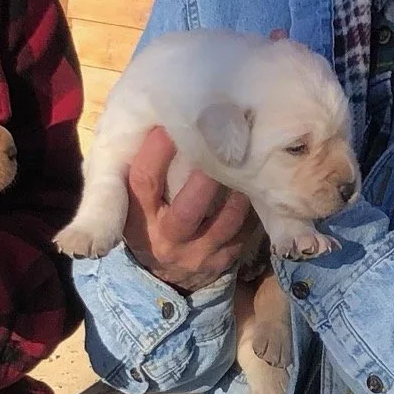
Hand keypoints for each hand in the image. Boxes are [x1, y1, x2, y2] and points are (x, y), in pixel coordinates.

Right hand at [123, 126, 257, 293]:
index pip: (144, 182)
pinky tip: (257, 184)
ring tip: (248, 160)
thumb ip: (145, 171)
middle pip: (188, 209)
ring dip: (239, 190)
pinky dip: (252, 207)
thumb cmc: (151, 221)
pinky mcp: (224, 261)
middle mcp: (166, 239)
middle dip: (206, 177)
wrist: (167, 276)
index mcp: (138, 218)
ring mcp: (198, 254)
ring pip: (226, 221)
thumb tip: (162, 117)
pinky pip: (245, 231)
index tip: (170, 122)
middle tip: (221, 144)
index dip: (157, 151)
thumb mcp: (136, 204)